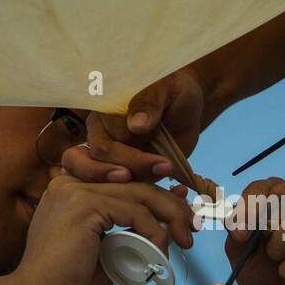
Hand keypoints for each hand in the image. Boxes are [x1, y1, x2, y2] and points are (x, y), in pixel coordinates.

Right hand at [3, 175, 194, 284]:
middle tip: (192, 226)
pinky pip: (135, 212)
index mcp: (72, 187)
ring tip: (184, 240)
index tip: (181, 201)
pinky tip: (159, 251)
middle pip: (136, 179)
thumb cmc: (69, 281)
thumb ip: (134, 226)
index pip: (123, 171)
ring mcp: (76, 190)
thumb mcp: (110, 246)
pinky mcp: (84, 205)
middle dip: (171, 202)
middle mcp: (71, 181)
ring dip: (170, 217)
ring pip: (141, 193)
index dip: (156, 183)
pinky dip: (154, 232)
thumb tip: (169, 209)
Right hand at [61, 68, 206, 182]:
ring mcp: (109, 155)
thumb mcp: (166, 89)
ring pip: (105, 176)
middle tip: (164, 169)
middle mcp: (99, 132)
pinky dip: (143, 195)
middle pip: (100, 158)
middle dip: (132, 166)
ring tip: (166, 177)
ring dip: (135, 184)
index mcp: (103, 110)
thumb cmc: (173, 92)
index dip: (129, 149)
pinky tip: (170, 191)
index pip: (105, 136)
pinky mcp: (123, 171)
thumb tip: (136, 124)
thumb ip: (149, 101)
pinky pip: (123, 188)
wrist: (185, 108)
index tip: (157, 157)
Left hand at [227, 178, 284, 284]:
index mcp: (273, 197)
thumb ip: (235, 238)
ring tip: (277, 261)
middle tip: (254, 242)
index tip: (239, 234)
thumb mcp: (240, 258)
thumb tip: (234, 223)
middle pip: (283, 192)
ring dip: (277, 248)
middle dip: (263, 221)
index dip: (248, 207)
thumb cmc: (265, 273)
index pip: (260, 187)